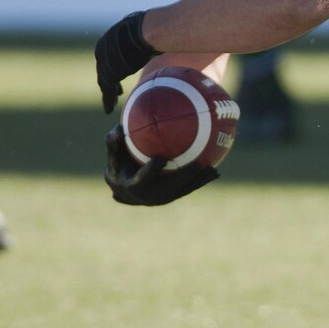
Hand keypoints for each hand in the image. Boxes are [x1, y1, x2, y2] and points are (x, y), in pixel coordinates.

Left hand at [95, 11, 159, 112]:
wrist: (145, 31)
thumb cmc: (151, 28)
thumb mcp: (143, 31)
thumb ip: (144, 37)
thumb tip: (159, 33)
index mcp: (108, 39)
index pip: (108, 57)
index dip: (113, 68)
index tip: (117, 77)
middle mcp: (102, 51)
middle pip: (105, 70)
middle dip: (109, 82)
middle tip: (115, 92)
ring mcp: (104, 63)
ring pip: (105, 82)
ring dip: (108, 94)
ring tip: (111, 104)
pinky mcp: (109, 74)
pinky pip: (107, 90)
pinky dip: (108, 100)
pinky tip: (109, 109)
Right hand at [104, 125, 218, 205]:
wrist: (123, 184)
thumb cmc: (118, 162)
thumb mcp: (114, 152)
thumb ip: (114, 142)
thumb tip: (117, 128)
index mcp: (129, 186)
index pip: (140, 180)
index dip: (150, 171)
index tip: (161, 158)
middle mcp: (145, 197)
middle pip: (167, 190)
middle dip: (184, 178)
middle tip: (199, 165)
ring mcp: (159, 200)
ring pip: (180, 192)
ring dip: (197, 183)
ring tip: (214, 171)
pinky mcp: (170, 198)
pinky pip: (185, 190)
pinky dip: (199, 182)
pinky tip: (215, 171)